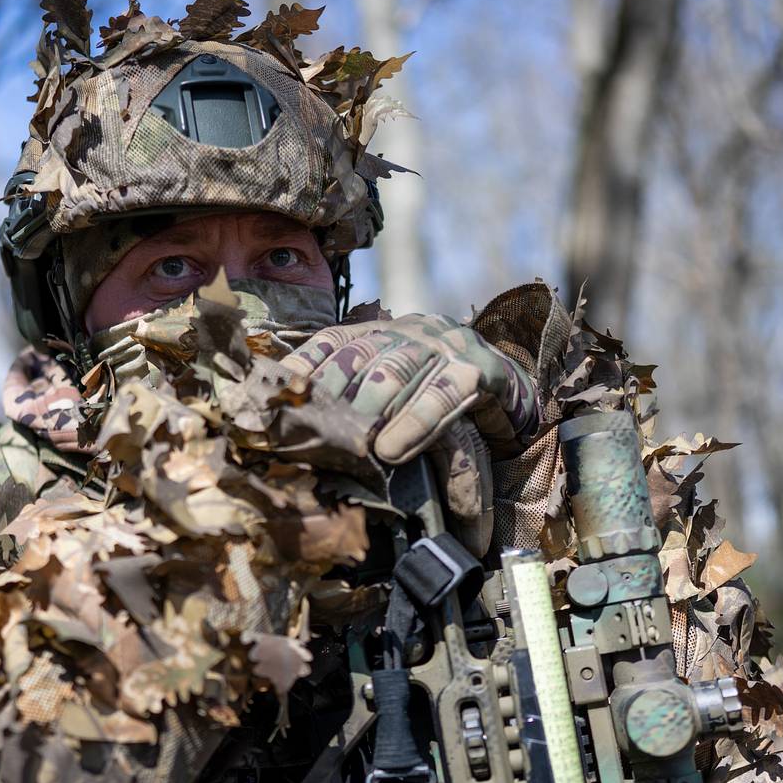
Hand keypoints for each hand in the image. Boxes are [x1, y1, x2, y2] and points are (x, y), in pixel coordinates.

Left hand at [280, 314, 537, 464]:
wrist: (508, 386)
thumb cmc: (436, 393)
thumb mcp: (397, 388)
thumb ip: (358, 396)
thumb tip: (303, 426)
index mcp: (384, 333)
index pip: (335, 340)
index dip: (304, 363)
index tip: (274, 389)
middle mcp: (410, 332)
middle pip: (362, 356)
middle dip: (331, 392)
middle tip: (306, 427)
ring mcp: (444, 346)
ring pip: (397, 372)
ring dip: (368, 409)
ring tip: (347, 442)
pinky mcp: (476, 369)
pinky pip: (442, 395)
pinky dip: (414, 424)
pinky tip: (390, 451)